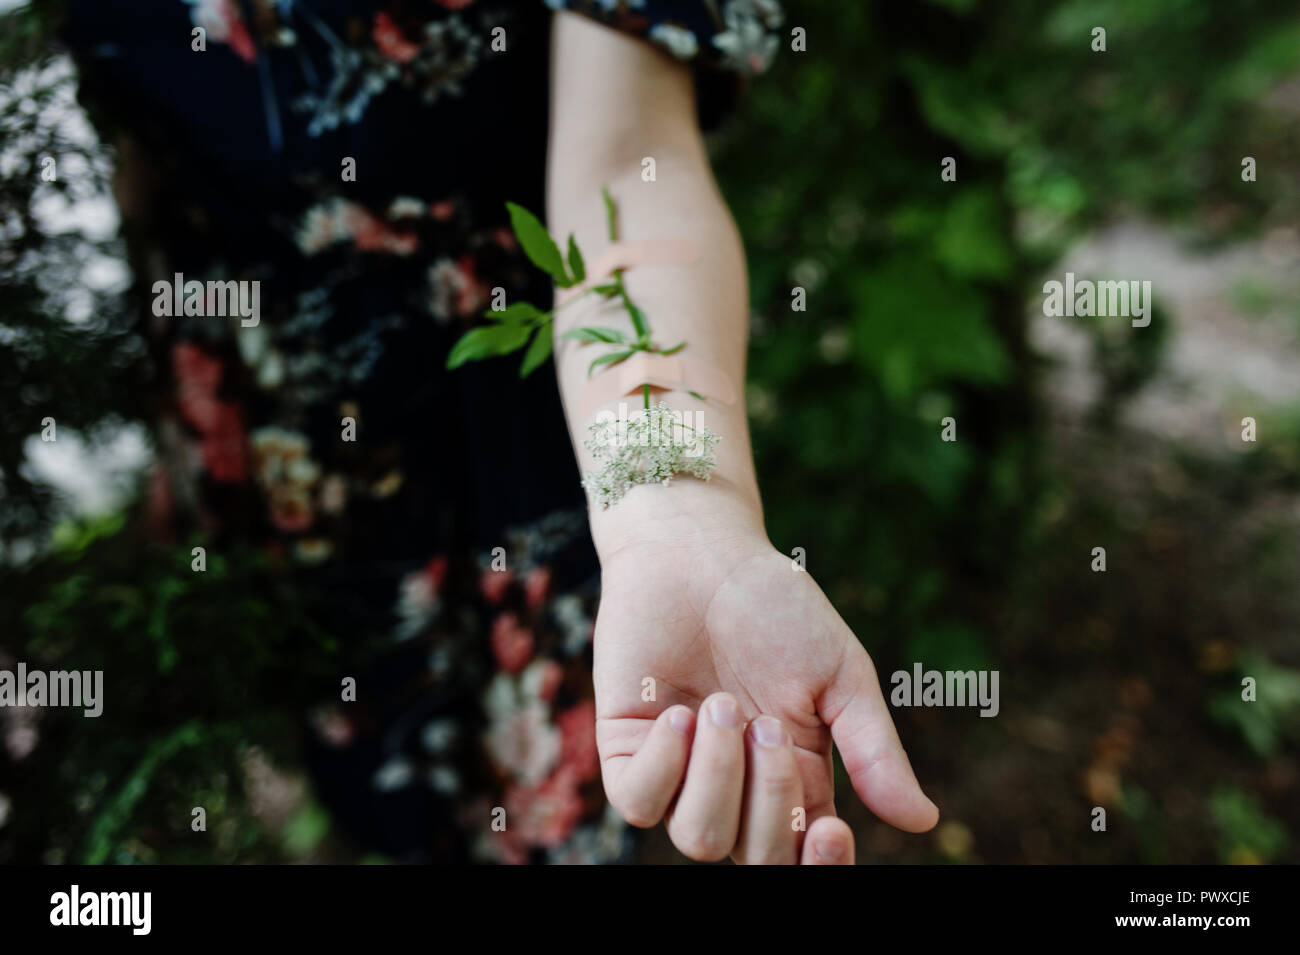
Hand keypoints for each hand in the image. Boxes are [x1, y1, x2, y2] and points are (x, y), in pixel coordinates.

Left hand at [589, 480, 938, 863]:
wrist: (702, 551)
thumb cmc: (776, 607)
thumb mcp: (840, 674)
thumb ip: (875, 749)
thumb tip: (924, 821)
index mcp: (794, 778)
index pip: (804, 857)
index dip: (820, 865)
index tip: (834, 829)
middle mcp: (736, 787)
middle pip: (756, 858)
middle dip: (770, 797)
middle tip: (768, 724)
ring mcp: (679, 771)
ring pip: (699, 839)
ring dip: (719, 774)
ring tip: (721, 704)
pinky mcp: (628, 748)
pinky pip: (638, 803)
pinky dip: (666, 764)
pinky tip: (680, 713)